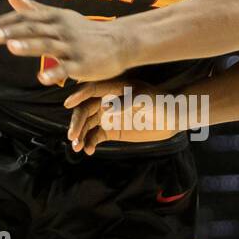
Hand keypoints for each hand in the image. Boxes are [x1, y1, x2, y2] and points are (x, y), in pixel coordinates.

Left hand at [0, 0, 129, 83]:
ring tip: (11, 47)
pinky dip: (55, 72)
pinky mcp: (83, 64)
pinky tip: (41, 78)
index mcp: (54, 18)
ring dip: (30, 46)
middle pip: (34, 29)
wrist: (121, 41)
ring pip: (49, 45)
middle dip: (13, 31)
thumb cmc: (86, 31)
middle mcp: (62, 30)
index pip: (26, 17)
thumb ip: (34, 8)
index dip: (5, 22)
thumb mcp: (60, 16)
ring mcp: (73, 47)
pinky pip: (67, 68)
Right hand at [63, 78, 180, 153]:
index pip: (92, 89)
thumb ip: (126, 102)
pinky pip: (95, 136)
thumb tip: (105, 107)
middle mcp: (106, 100)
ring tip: (78, 147)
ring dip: (80, 135)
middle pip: (84, 109)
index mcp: (113, 87)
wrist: (170, 119)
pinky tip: (89, 151)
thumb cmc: (160, 103)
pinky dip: (89, 143)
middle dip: (77, 122)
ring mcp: (107, 116)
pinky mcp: (110, 130)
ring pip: (87, 124)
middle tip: (72, 136)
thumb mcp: (146, 100)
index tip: (68, 104)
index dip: (79, 95)